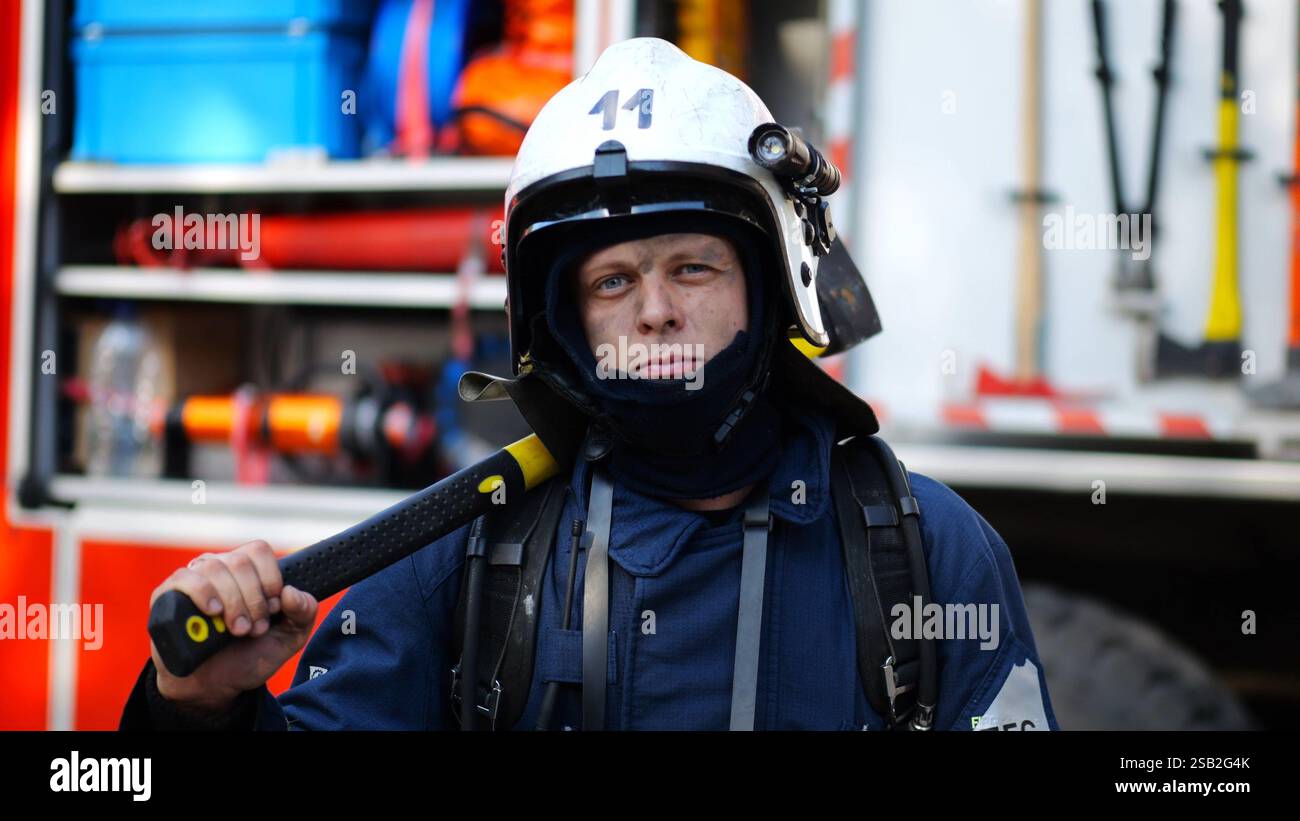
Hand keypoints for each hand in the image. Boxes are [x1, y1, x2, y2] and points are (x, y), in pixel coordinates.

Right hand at [148, 540, 318, 712]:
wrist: (214, 686)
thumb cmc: (248, 655)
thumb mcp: (287, 638)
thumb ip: (303, 613)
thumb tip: (292, 591)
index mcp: (248, 571)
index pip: (260, 551)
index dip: (270, 578)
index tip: (273, 607)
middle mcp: (220, 568)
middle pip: (241, 561)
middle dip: (253, 599)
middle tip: (254, 628)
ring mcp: (193, 579)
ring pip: (216, 568)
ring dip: (232, 602)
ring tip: (236, 630)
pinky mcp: (167, 595)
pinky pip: (184, 578)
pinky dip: (202, 594)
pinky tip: (213, 612)